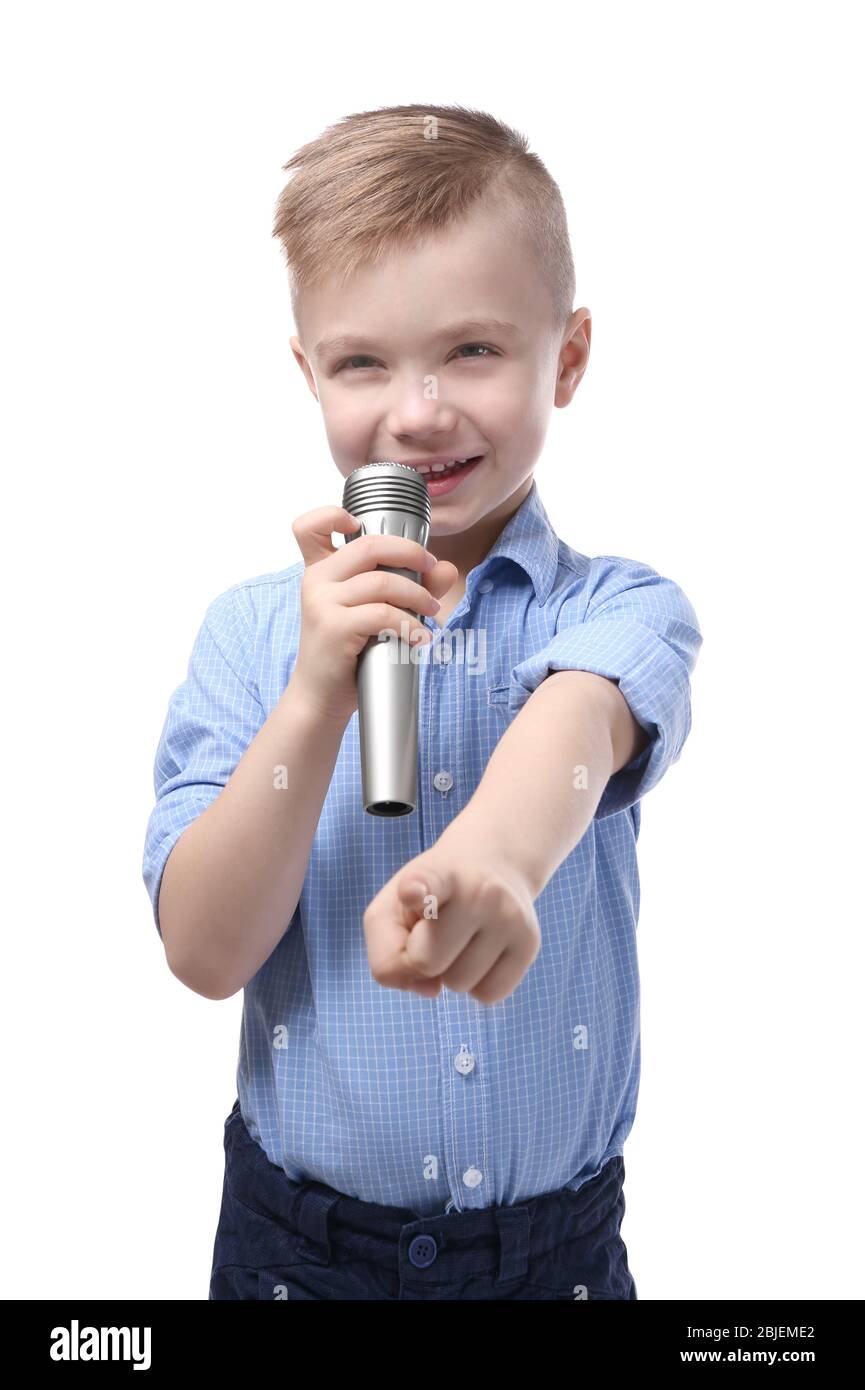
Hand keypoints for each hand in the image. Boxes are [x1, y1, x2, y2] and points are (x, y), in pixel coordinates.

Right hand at [290, 505, 457, 724]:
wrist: (321, 697)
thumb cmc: (348, 653)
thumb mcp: (376, 614)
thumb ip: (411, 586)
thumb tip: (448, 569)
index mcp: (321, 571)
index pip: (309, 527)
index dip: (332, 514)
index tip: (359, 525)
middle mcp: (317, 581)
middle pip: (369, 545)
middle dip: (411, 553)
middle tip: (431, 569)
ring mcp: (323, 603)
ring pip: (383, 582)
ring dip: (418, 596)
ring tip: (431, 612)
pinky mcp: (334, 627)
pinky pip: (383, 614)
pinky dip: (409, 624)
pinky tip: (419, 637)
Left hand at [362, 834, 541, 1004]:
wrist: (492, 868)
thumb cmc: (430, 898)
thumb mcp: (392, 909)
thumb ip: (385, 954)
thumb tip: (430, 989)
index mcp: (437, 872)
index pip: (428, 881)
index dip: (417, 889)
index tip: (411, 891)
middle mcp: (479, 890)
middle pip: (426, 962)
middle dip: (419, 960)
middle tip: (432, 930)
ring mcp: (509, 916)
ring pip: (459, 985)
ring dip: (450, 972)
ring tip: (461, 936)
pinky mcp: (530, 943)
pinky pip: (488, 995)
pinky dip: (476, 985)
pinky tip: (480, 952)